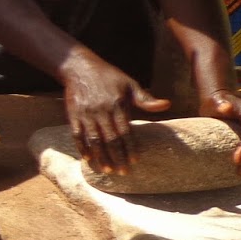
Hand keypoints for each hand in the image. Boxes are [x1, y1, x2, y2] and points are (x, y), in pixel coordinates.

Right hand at [62, 59, 169, 173]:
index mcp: (117, 104)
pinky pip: (77, 135)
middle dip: (117, 157)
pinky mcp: (73, 115)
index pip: (125, 131)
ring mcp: (86, 114)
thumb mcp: (129, 84)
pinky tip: (88, 158)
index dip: (130, 147)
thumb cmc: (109, 76)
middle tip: (123, 172)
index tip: (135, 161)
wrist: (79, 67)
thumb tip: (167, 105)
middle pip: (110, 139)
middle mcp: (101, 111)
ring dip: (101, 156)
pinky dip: (82, 148)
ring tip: (107, 170)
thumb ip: (145, 98)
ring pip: (94, 140)